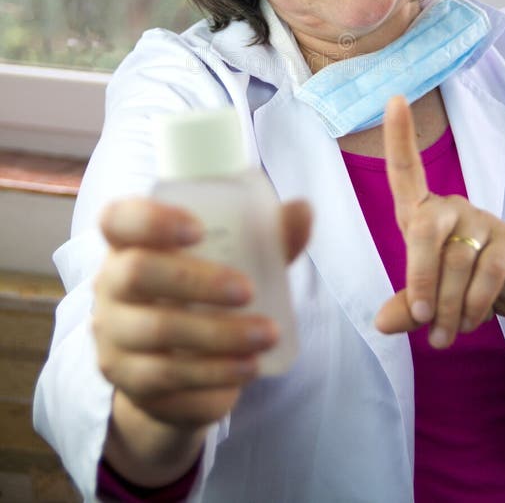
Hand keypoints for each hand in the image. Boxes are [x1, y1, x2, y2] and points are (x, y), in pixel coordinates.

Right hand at [93, 197, 310, 428]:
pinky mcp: (129, 385)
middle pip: (135, 273)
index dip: (150, 219)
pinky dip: (216, 373)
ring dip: (220, 335)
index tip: (199, 229)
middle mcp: (109, 286)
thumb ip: (268, 237)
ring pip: (157, 333)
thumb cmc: (206, 297)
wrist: (179, 378)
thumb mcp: (238, 263)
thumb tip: (303, 210)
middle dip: (196, 281)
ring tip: (266, 336)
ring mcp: (113, 338)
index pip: (118, 219)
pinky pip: (169, 380)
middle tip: (247, 291)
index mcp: (129, 243)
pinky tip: (249, 367)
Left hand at [375, 96, 504, 347]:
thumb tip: (383, 323)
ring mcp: (482, 221)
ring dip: (449, 308)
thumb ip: (405, 304)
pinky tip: (471, 323)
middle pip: (423, 230)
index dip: (399, 136)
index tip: (393, 98)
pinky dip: (475, 305)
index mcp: (422, 212)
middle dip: (418, 278)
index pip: (406, 170)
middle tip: (421, 318)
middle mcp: (451, 207)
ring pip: (456, 263)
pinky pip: (487, 274)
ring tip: (444, 337)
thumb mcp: (427, 292)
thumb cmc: (458, 280)